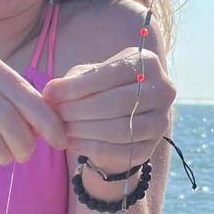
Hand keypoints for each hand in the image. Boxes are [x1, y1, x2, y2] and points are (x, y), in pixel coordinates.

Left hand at [42, 47, 175, 175]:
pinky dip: (93, 147)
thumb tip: (51, 92)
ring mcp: (160, 121)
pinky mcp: (150, 147)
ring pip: (121, 128)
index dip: (79, 85)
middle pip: (119, 102)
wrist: (114, 123)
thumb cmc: (98, 92)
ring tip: (63, 129)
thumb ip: (71, 82)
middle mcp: (162, 90)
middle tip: (56, 114)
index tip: (51, 94)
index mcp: (147, 63)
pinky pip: (121, 150)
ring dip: (86, 130)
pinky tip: (72, 143)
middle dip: (81, 109)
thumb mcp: (87, 79)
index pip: (113, 73)